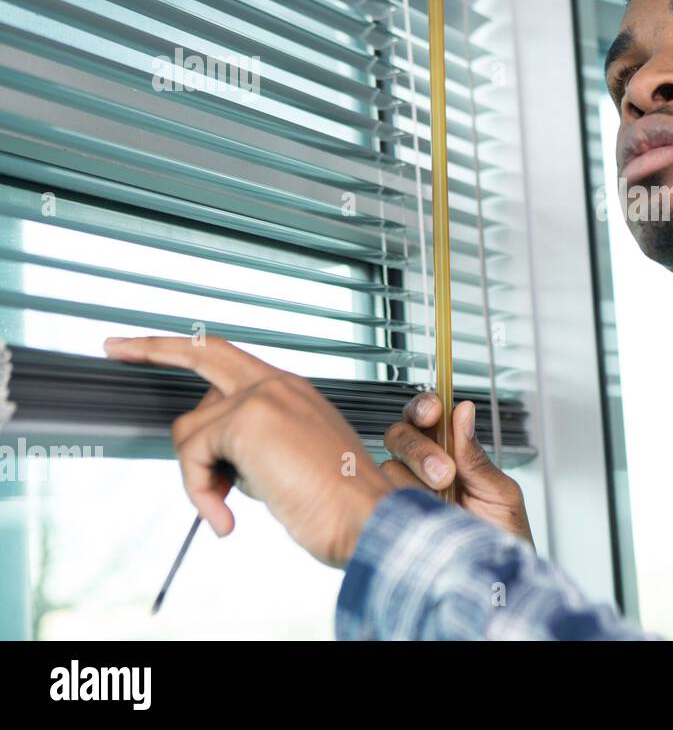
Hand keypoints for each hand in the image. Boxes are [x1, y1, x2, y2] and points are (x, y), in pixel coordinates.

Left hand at [104, 335, 392, 567]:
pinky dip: (200, 493)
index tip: (153, 348)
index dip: (190, 353)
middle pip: (202, 351)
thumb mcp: (286, 464)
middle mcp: (279, 384)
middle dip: (152, 346)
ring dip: (197, 478)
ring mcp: (264, 396)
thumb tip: (209, 458)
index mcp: (293, 392)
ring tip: (227, 508)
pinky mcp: (248, 419)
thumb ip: (248, 447)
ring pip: (190, 429)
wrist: (366, 516)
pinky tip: (228, 518)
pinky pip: (192, 455)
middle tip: (114, 346)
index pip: (232, 362)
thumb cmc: (337, 501)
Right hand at [382, 393, 534, 546]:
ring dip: (412, 479)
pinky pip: (378, 499)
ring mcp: (406, 496)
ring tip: (439, 502)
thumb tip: (464, 411)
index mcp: (454, 456)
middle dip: (420, 448)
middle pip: (400, 435)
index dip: (425, 408)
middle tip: (445, 473)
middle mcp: (424, 472)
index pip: (428, 419)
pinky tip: (415, 512)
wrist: (495, 586)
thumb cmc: (502, 541)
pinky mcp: (391, 520)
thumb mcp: (500, 495)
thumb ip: (477, 457)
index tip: (433, 412)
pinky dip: (394, 501)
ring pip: (387, 466)